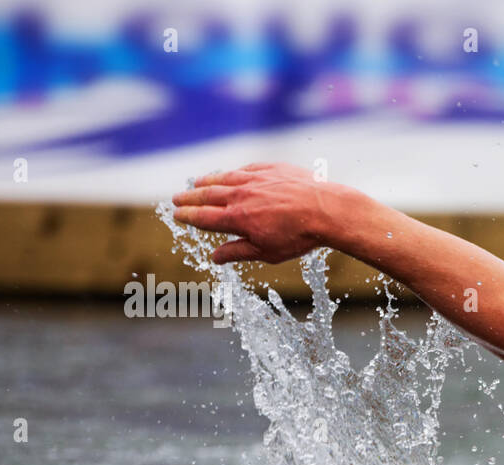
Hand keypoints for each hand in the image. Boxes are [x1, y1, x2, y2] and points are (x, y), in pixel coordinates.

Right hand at [172, 163, 344, 264]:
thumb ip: (239, 252)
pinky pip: (246, 170)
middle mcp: (241, 195)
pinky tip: (229, 174)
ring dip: (208, 181)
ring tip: (197, 183)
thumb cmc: (299, 236)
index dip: (187, 217)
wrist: (327, 210)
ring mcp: (256, 179)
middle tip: (176, 199)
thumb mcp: (268, 252)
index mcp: (237, 219)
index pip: (203, 218)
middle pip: (207, 195)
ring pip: (224, 178)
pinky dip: (233, 173)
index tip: (176, 215)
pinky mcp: (271, 169)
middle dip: (190, 198)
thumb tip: (215, 257)